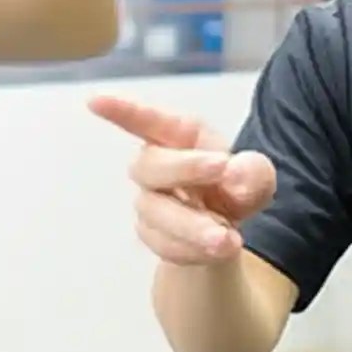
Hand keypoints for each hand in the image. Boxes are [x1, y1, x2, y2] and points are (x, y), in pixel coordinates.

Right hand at [88, 95, 275, 265]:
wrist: (224, 231)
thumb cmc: (234, 188)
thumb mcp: (256, 177)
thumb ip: (253, 172)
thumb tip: (236, 175)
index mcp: (180, 137)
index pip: (146, 121)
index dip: (121, 111)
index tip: (96, 101)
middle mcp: (157, 166)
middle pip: (150, 164)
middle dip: (186, 166)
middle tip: (223, 167)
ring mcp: (149, 201)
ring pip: (155, 212)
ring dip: (193, 226)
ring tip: (229, 240)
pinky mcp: (151, 234)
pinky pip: (165, 244)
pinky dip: (194, 249)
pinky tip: (219, 250)